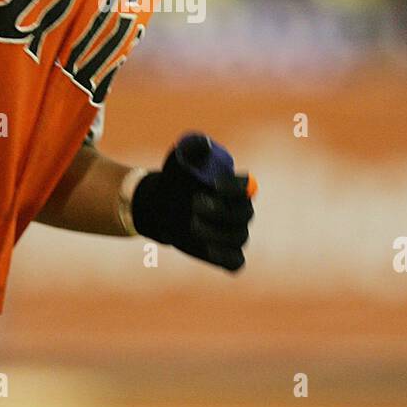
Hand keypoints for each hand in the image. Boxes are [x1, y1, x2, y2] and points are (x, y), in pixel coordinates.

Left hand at [131, 133, 256, 270]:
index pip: (246, 186)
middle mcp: (240, 210)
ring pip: (239, 236)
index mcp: (235, 187)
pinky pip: (236, 262)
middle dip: (222, 211)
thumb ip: (194, 148)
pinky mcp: (225, 254)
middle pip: (244, 213)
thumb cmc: (175, 180)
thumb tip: (205, 144)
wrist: (160, 206)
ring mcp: (235, 233)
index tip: (213, 184)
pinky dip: (226, 258)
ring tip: (191, 225)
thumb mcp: (180, 159)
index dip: (234, 186)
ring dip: (217, 233)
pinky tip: (208, 250)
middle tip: (195, 204)